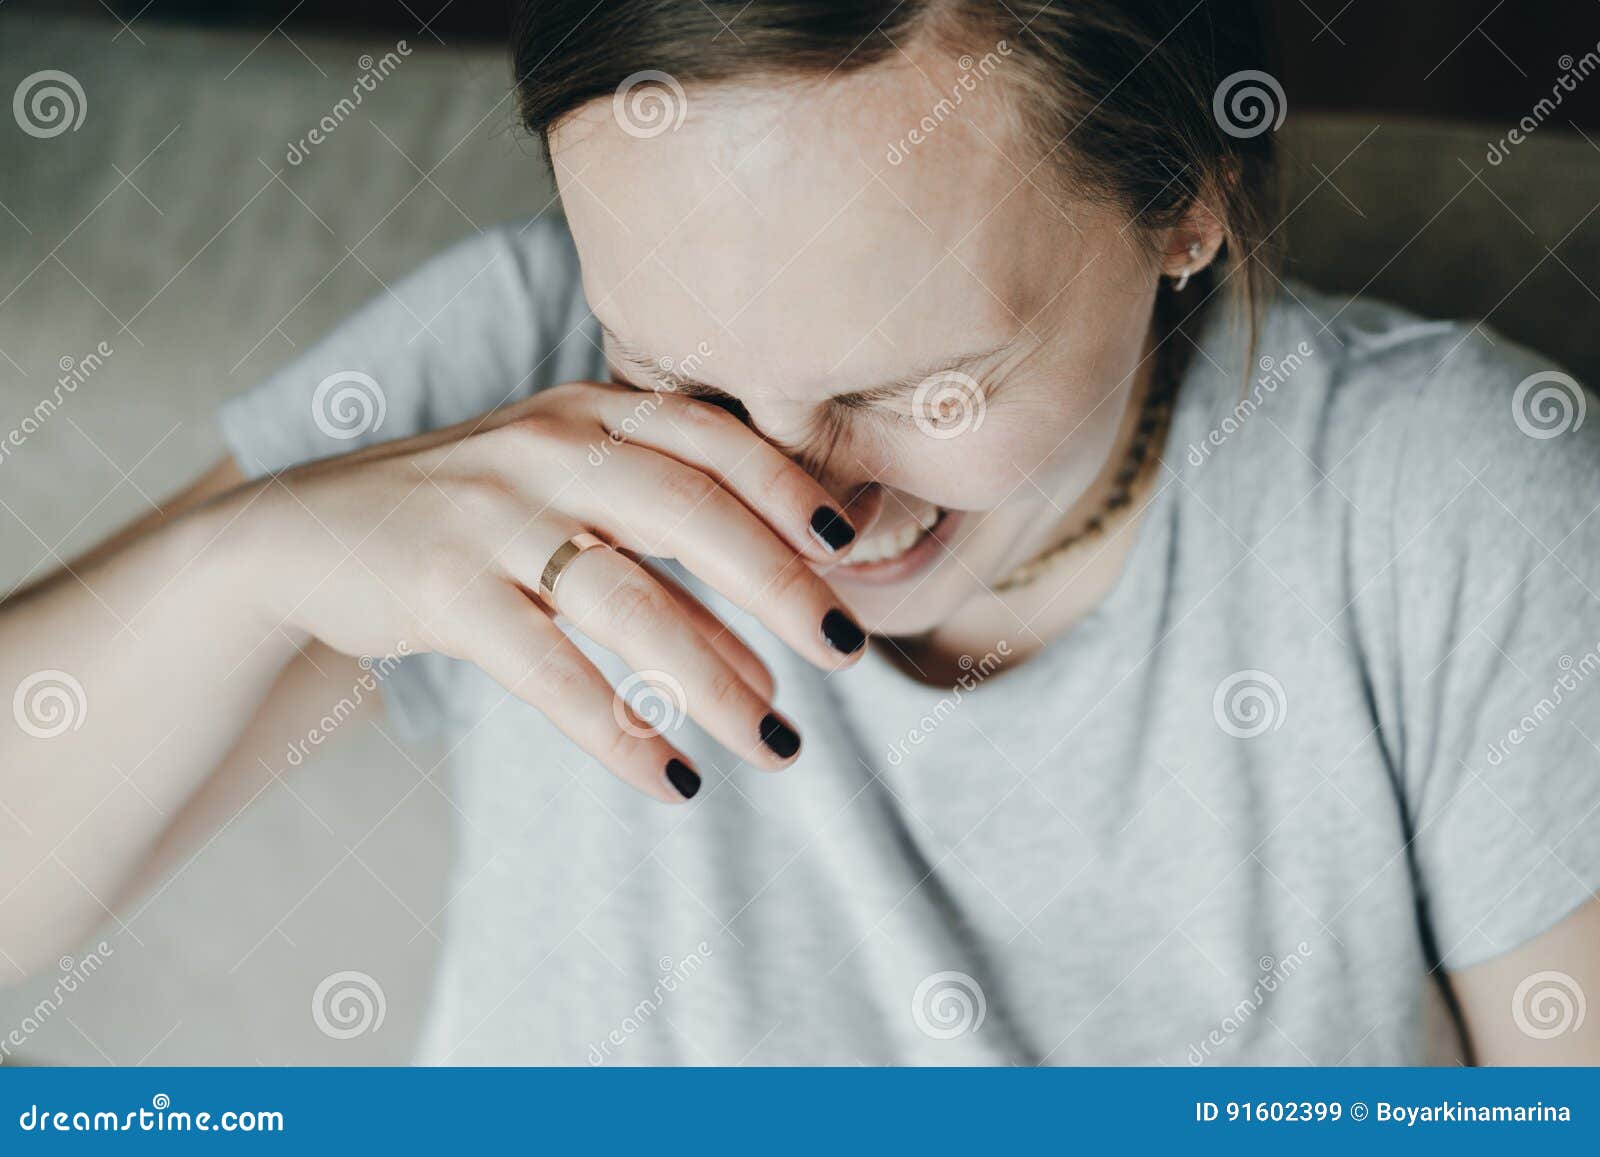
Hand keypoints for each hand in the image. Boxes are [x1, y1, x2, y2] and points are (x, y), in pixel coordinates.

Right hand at [226, 382, 865, 801]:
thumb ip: (666, 572)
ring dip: (712, 680)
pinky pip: (547, 668)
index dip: (788, 489)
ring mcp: (491, 514)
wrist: (310, 533)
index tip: (851, 550)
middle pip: (688, 511)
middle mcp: (548, 448)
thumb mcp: (571, 515)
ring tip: (777, 747)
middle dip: (777, 584)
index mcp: (591, 414)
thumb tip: (767, 667)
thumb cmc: (473, 522)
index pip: (713, 441)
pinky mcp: (442, 588)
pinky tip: (670, 781)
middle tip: (847, 652)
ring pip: (626, 599)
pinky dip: (616, 731)